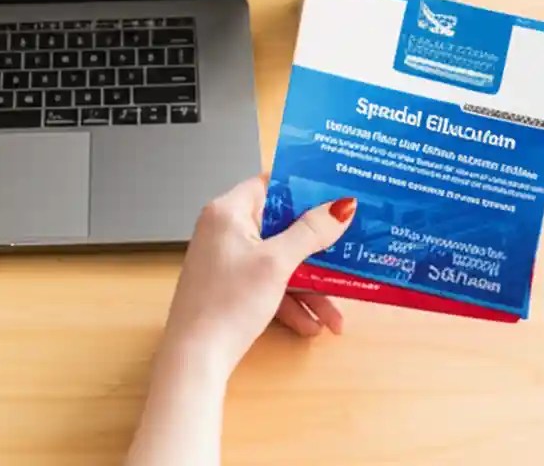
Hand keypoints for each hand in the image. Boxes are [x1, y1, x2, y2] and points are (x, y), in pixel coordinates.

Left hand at [163, 174, 356, 370]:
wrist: (195, 358)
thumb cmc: (228, 302)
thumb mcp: (277, 263)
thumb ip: (310, 231)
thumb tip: (343, 204)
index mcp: (228, 212)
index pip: (271, 184)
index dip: (304, 190)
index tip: (337, 198)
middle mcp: (224, 230)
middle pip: (280, 227)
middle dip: (316, 250)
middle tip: (348, 252)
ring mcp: (226, 260)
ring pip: (278, 262)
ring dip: (309, 287)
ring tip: (335, 315)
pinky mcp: (230, 287)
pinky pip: (267, 284)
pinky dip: (290, 302)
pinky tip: (312, 326)